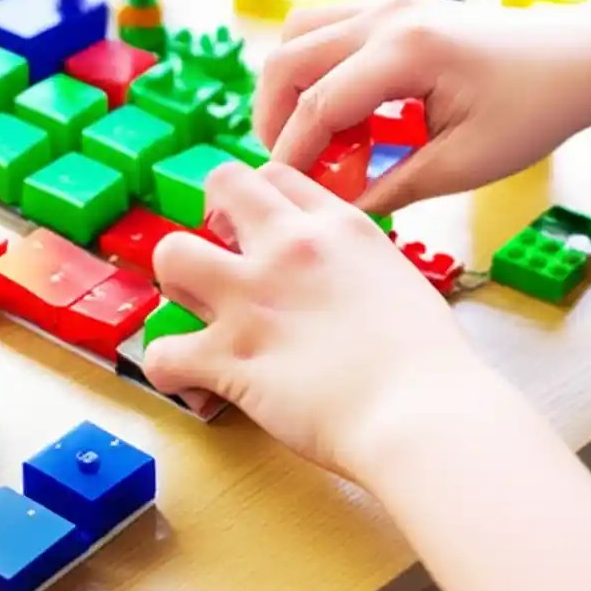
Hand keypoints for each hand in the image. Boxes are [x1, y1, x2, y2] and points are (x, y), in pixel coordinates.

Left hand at [144, 162, 475, 476]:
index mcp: (338, 226)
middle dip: (211, 219)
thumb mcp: (400, 283)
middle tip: (224, 262)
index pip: (276, 175)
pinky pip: (161, 352)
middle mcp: (288, 247)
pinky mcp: (227, 356)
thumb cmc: (429, 366)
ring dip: (177, 283)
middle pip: (220, 185)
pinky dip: (168, 368)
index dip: (260, 203)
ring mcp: (251, 298)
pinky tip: (189, 380)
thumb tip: (339, 283)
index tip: (261, 232)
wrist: (422, 414)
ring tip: (197, 313)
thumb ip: (358, 267)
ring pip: (171, 253)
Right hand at [254, 0, 590, 214]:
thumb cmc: (533, 110)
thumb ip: (392, 188)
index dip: (293, 156)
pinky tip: (339, 111)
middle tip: (292, 170)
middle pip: (288, 61)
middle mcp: (387, 15)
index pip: (319, 105)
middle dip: (274, 121)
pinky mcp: (391, 7)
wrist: (577, 61)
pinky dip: (311, 68)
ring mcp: (387, 3)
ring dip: (288, 89)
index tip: (284, 197)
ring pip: (297, 35)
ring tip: (312, 139)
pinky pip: (322, 26)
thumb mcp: (464, 165)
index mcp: (408, 50)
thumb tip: (337, 212)